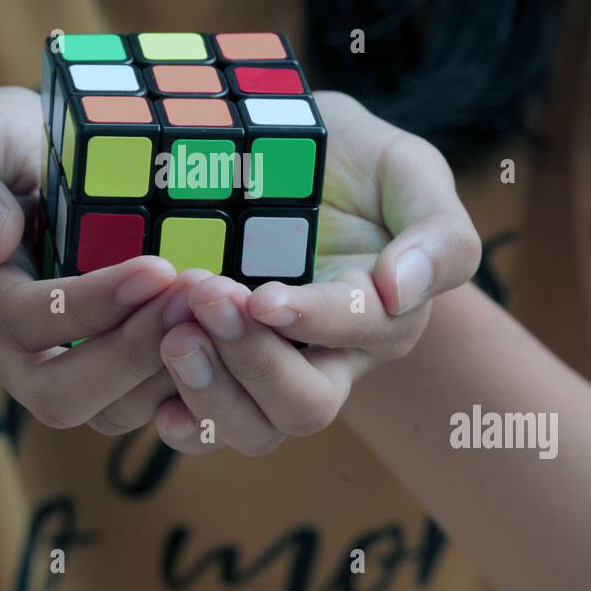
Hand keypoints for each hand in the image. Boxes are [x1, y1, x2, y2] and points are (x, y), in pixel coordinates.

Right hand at [0, 86, 203, 430]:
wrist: (11, 180)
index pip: (20, 320)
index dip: (89, 304)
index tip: (156, 268)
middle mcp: (0, 347)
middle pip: (58, 394)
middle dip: (133, 355)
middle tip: (194, 300)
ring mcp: (50, 365)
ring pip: (104, 411)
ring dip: (166, 370)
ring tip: (216, 312)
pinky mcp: (98, 369)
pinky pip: (137, 403)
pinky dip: (184, 380)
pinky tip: (223, 338)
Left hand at [154, 90, 480, 454]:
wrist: (296, 160)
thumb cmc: (361, 166)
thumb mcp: (411, 173)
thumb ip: (436, 233)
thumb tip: (401, 289)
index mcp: (381, 314)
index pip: (359, 332)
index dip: (312, 318)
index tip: (263, 297)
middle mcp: (328, 358)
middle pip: (304, 407)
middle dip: (254, 363)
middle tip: (205, 299)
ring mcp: (268, 369)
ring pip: (253, 430)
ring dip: (209, 391)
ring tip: (171, 338)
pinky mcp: (217, 368)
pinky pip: (199, 426)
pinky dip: (178, 419)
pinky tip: (154, 400)